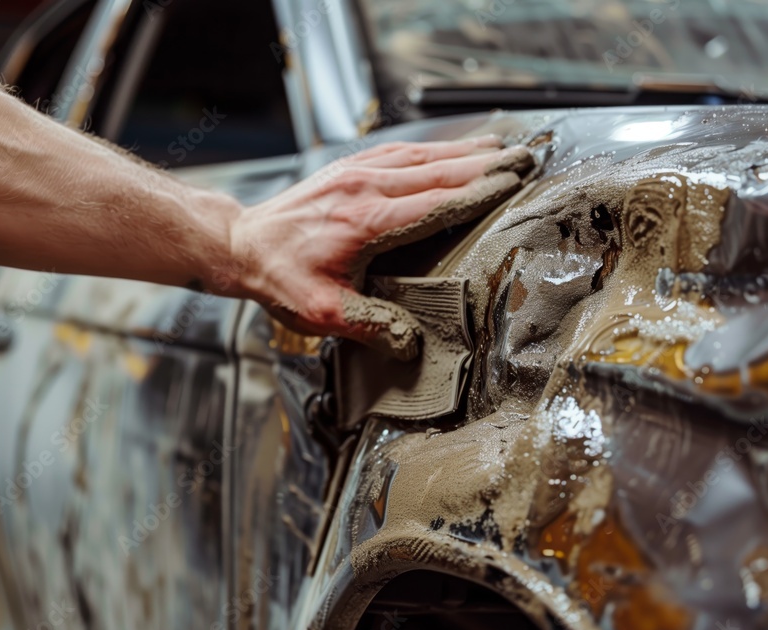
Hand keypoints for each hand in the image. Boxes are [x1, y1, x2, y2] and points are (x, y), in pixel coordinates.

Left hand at [225, 137, 534, 359]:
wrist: (240, 244)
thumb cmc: (279, 278)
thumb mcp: (322, 312)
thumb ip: (371, 326)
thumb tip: (412, 346)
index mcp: (369, 222)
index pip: (438, 202)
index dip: (479, 191)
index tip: (512, 183)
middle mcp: (367, 188)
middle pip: (439, 170)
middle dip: (487, 163)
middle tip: (526, 157)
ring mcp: (357, 172)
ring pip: (423, 155)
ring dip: (465, 149)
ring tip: (502, 145)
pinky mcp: (349, 168)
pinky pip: (400, 151)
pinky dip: (433, 147)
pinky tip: (452, 147)